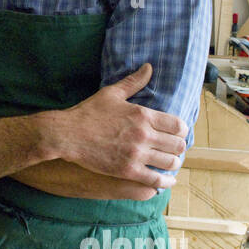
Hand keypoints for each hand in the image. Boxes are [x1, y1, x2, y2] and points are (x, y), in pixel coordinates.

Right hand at [47, 63, 187, 187]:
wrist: (67, 134)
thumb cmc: (88, 112)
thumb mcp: (112, 93)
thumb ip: (134, 81)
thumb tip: (149, 67)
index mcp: (143, 115)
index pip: (178, 125)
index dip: (182, 131)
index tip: (178, 134)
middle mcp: (143, 134)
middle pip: (178, 145)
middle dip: (179, 148)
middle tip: (173, 150)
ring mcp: (136, 154)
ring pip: (170, 163)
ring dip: (173, 164)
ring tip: (170, 164)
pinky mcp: (127, 170)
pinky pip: (155, 180)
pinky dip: (164, 182)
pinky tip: (166, 181)